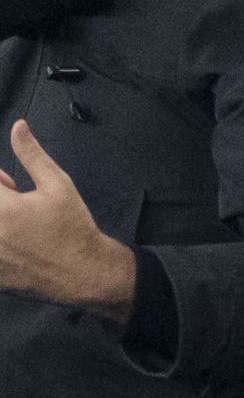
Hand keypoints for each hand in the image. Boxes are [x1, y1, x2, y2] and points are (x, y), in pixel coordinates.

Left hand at [0, 121, 134, 320]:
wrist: (81, 271)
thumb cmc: (71, 225)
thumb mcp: (57, 183)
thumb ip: (31, 154)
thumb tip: (17, 126)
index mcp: (4, 209)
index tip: (10, 186)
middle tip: (12, 197)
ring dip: (0, 219)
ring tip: (12, 221)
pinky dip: (3, 242)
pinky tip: (15, 243)